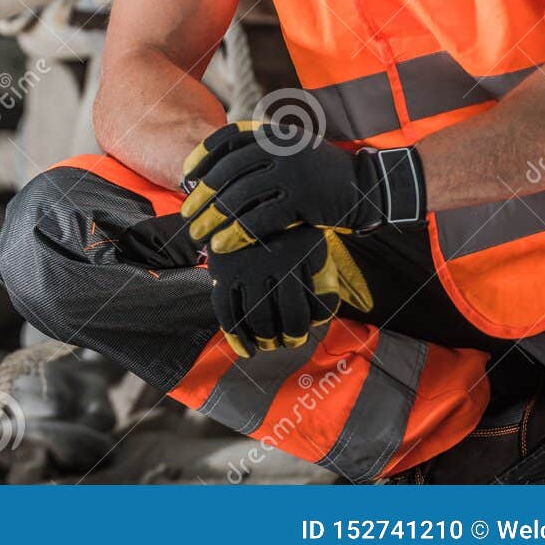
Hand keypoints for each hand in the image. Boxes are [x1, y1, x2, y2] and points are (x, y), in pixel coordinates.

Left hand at [180, 121, 425, 252]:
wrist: (366, 187)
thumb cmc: (320, 173)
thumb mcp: (291, 150)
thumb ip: (260, 152)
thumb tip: (214, 171)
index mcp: (274, 133)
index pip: (227, 138)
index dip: (202, 156)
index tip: (186, 175)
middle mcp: (280, 149)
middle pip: (228, 171)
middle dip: (202, 194)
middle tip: (186, 213)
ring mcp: (292, 173)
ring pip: (240, 197)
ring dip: (214, 218)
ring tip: (199, 234)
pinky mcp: (303, 199)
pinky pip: (260, 219)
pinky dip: (237, 233)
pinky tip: (223, 245)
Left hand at [207, 225, 372, 356]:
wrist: (273, 191)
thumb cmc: (248, 228)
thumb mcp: (231, 251)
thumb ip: (229, 282)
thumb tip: (234, 327)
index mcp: (225, 268)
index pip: (229, 316)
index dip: (238, 340)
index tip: (248, 353)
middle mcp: (251, 269)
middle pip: (261, 322)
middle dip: (268, 339)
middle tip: (275, 344)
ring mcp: (281, 265)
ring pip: (291, 317)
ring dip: (293, 334)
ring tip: (293, 338)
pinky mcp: (306, 258)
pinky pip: (317, 300)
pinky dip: (319, 315)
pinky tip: (316, 318)